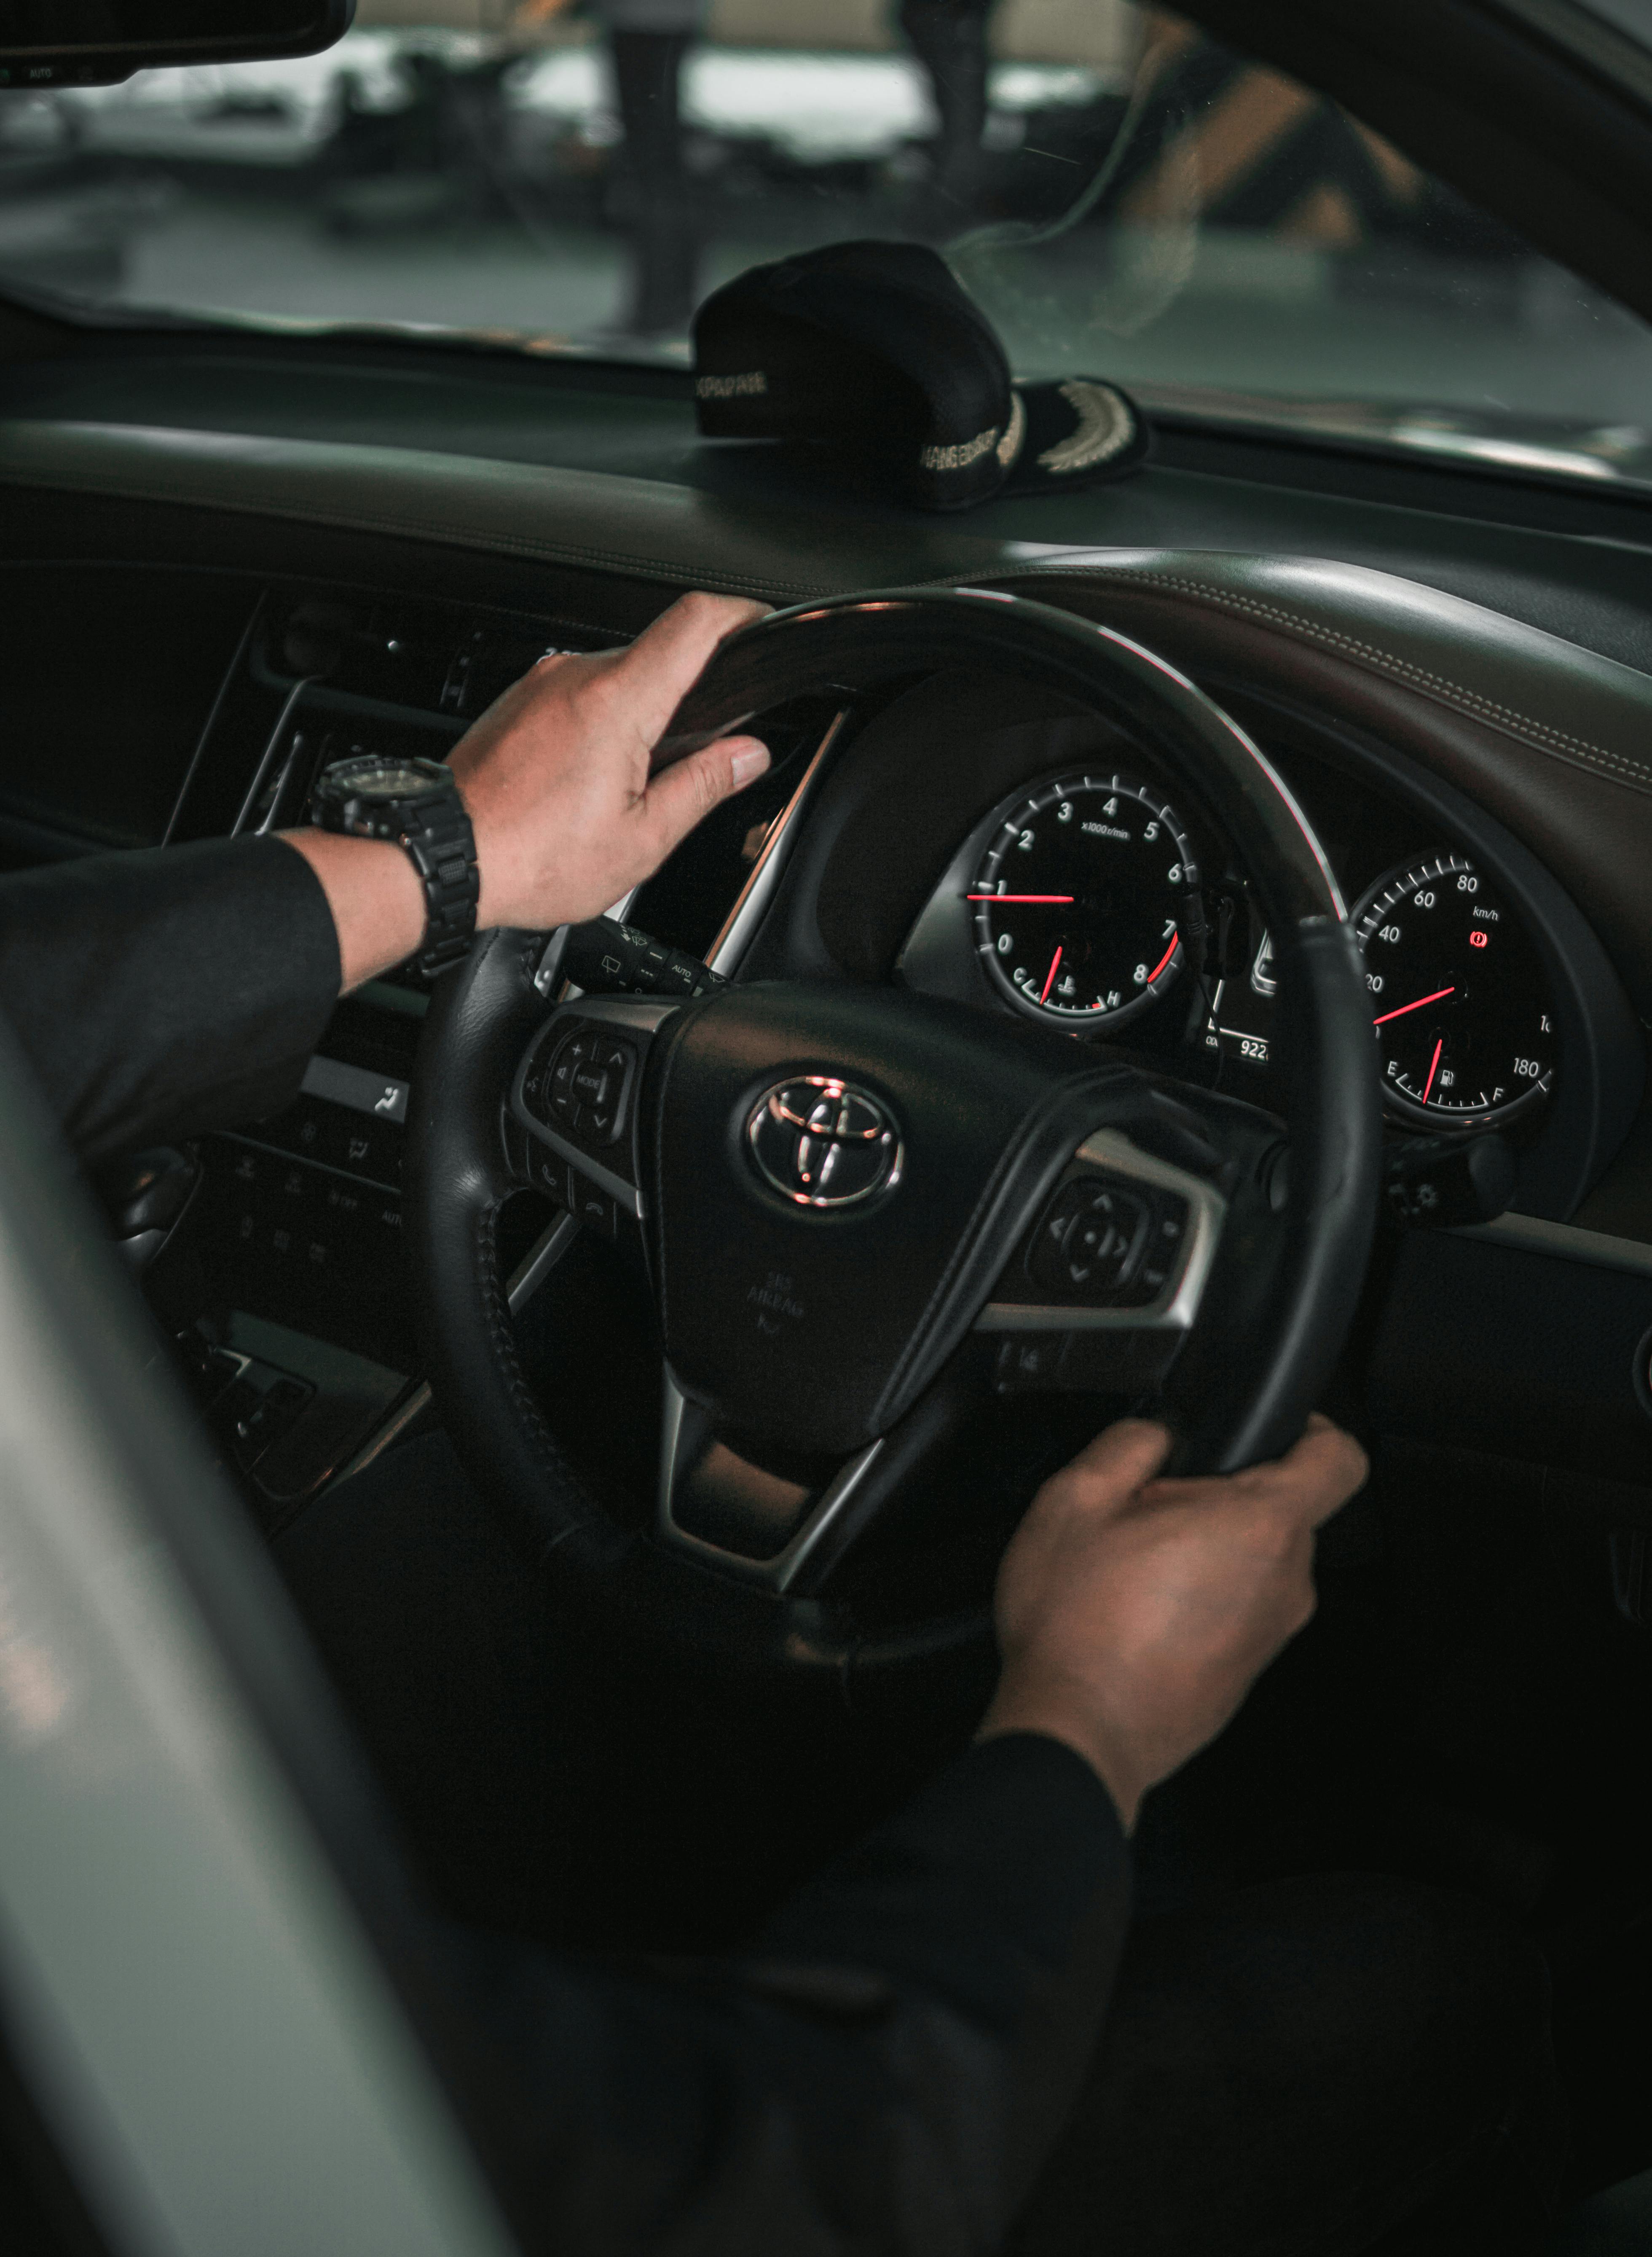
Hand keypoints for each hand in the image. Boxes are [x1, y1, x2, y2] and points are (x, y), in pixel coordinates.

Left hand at [449, 590, 771, 930]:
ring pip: (616, 681)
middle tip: (693, 759)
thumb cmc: (527, 857)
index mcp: (617, 702)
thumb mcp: (640, 839)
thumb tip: (747, 756)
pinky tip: (586, 784)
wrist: (441, 861)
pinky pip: (576, 697)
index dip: (741, 614)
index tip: (760, 627)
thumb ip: (702, 786)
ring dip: (638, 721)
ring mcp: (540, 685)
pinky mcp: (517, 703)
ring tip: (626, 789)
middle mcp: (574, 677)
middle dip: (689, 698)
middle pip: (658, 656)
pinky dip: (598, 728)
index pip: (696, 621)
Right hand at [978, 1415, 1367, 1830]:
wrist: (1077, 1732)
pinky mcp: (1248, 1670)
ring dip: (1211, 1550)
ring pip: (1257, 1561)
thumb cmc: (1078, 1625)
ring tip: (1136, 1566)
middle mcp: (1284, 1580)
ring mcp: (1271, 1632)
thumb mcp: (1077, 1498)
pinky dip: (1202, 1598)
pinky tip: (1139, 1611)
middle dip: (1228, 1495)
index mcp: (1260, 1524)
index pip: (1339, 1458)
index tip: (1273, 1429)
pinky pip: (1240, 1609)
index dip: (1310, 1429)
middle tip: (1155, 1508)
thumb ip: (1131, 1442)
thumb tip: (1159, 1431)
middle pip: (1286, 1510)